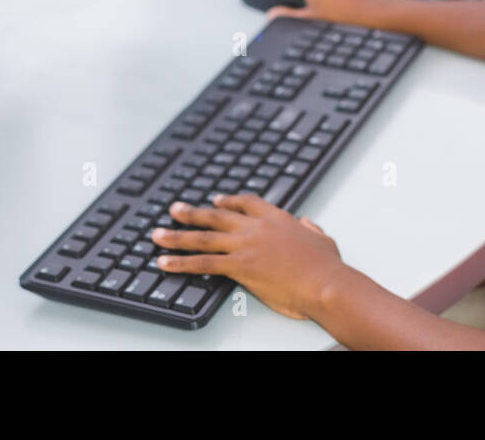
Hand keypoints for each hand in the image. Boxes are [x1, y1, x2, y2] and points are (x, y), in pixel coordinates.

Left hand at [152, 195, 346, 320]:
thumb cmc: (327, 267)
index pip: (247, 203)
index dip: (229, 201)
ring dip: (177, 235)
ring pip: (203, 237)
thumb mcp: (323, 239)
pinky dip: (181, 263)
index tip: (217, 200)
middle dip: (193, 212)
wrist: (325, 283)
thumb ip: (312, 229)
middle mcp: (257, 228)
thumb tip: (308, 224)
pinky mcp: (239, 266)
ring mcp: (245, 246)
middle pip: (217, 215)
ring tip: (157, 234)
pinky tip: (165, 263)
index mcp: (278, 219)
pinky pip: (203, 262)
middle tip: (175, 209)